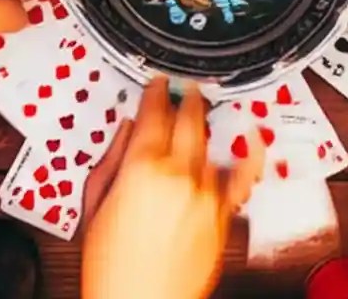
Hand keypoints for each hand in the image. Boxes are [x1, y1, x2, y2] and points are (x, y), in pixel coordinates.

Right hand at [82, 78, 263, 298]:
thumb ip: (111, 159)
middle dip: (187, 98)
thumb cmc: (111, 265)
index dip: (156, 90)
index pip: (154, 112)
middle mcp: (180, 174)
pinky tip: (253, 140)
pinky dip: (248, 157)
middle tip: (185, 87)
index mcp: (142, 167)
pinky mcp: (223, 215)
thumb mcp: (94, 204)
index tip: (157, 82)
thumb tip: (127, 130)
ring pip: (209, 147)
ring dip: (203, 130)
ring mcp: (206, 194)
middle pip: (189, 120)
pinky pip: (241, 178)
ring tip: (200, 117)